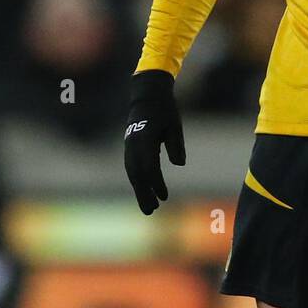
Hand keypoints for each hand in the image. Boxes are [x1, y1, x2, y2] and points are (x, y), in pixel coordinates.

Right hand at [124, 69, 185, 213]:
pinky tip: (144, 192)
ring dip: (139, 190)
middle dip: (143, 193)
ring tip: (148, 207)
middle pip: (137, 173)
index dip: (156, 183)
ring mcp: (129, 145)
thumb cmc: (165, 110)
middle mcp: (134, 143)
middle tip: (151, 211)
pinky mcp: (129, 146)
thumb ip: (176, 144)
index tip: (164, 196)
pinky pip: (131, 167)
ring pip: (132, 172)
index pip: (150, 166)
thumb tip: (179, 164)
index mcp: (145, 138)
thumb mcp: (175, 125)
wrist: (147, 95)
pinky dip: (137, 181)